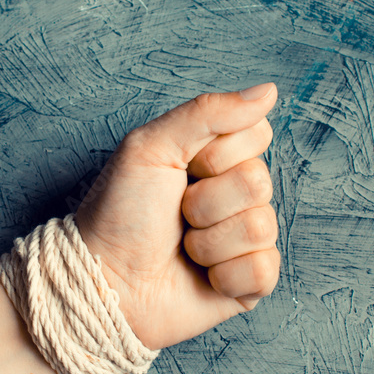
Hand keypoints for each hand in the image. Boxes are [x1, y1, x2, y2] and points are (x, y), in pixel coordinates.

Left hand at [75, 83, 278, 350]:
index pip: (256, 133)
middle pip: (259, 181)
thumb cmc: (120, 211)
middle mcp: (234, 195)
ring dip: (209, 241)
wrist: (104, 280)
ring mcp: (244, 239)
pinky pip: (263, 269)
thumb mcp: (152, 146)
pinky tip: (200, 277)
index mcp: (215, 157)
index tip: (182, 167)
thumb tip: (269, 90)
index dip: (218, 152)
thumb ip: (209, 112)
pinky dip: (224, 275)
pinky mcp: (248, 283)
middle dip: (207, 201)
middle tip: (176, 213)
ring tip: (182, 247)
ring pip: (261, 227)